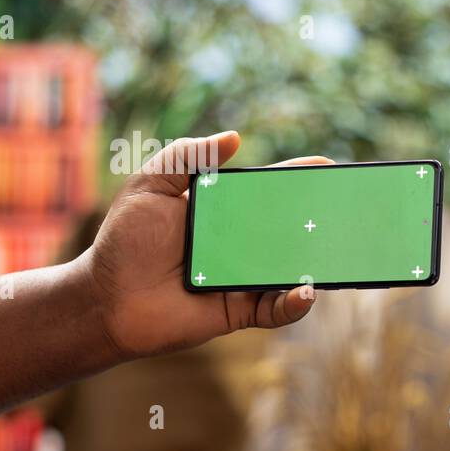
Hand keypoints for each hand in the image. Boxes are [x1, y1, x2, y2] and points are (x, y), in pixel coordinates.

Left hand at [82, 131, 330, 358]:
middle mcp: (241, 244)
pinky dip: (296, 304)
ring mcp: (245, 279)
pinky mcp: (241, 312)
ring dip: (316, 262)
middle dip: (320, 221)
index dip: (298, 180)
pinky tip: (306, 290)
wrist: (105, 299)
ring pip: (292, 270)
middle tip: (344, 213)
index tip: (328, 167)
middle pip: (290, 231)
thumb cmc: (124, 242)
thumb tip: (234, 138)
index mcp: (223, 212)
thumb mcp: (149, 187)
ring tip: (334, 253)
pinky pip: (277, 310)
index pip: (269, 192)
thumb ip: (186, 157)